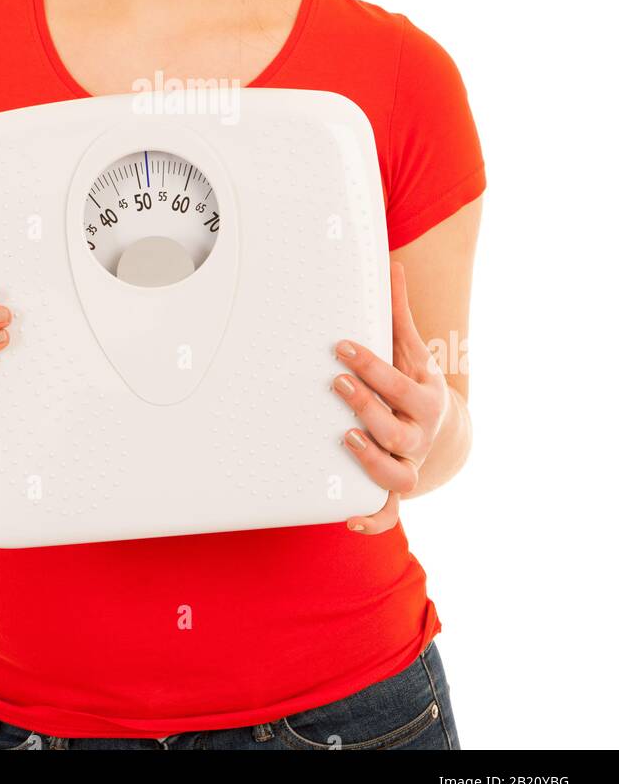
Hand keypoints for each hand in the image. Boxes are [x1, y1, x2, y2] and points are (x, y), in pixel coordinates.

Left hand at [331, 260, 449, 534]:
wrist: (445, 433)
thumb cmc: (414, 383)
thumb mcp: (412, 350)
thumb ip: (398, 313)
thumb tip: (392, 263)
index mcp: (425, 397)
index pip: (402, 383)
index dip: (373, 366)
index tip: (342, 347)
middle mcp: (420, 434)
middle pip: (399, 428)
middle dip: (369, 406)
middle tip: (338, 384)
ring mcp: (410, 464)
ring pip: (398, 475)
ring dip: (372, 459)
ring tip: (345, 438)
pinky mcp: (397, 490)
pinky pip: (389, 513)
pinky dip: (372, 520)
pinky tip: (347, 519)